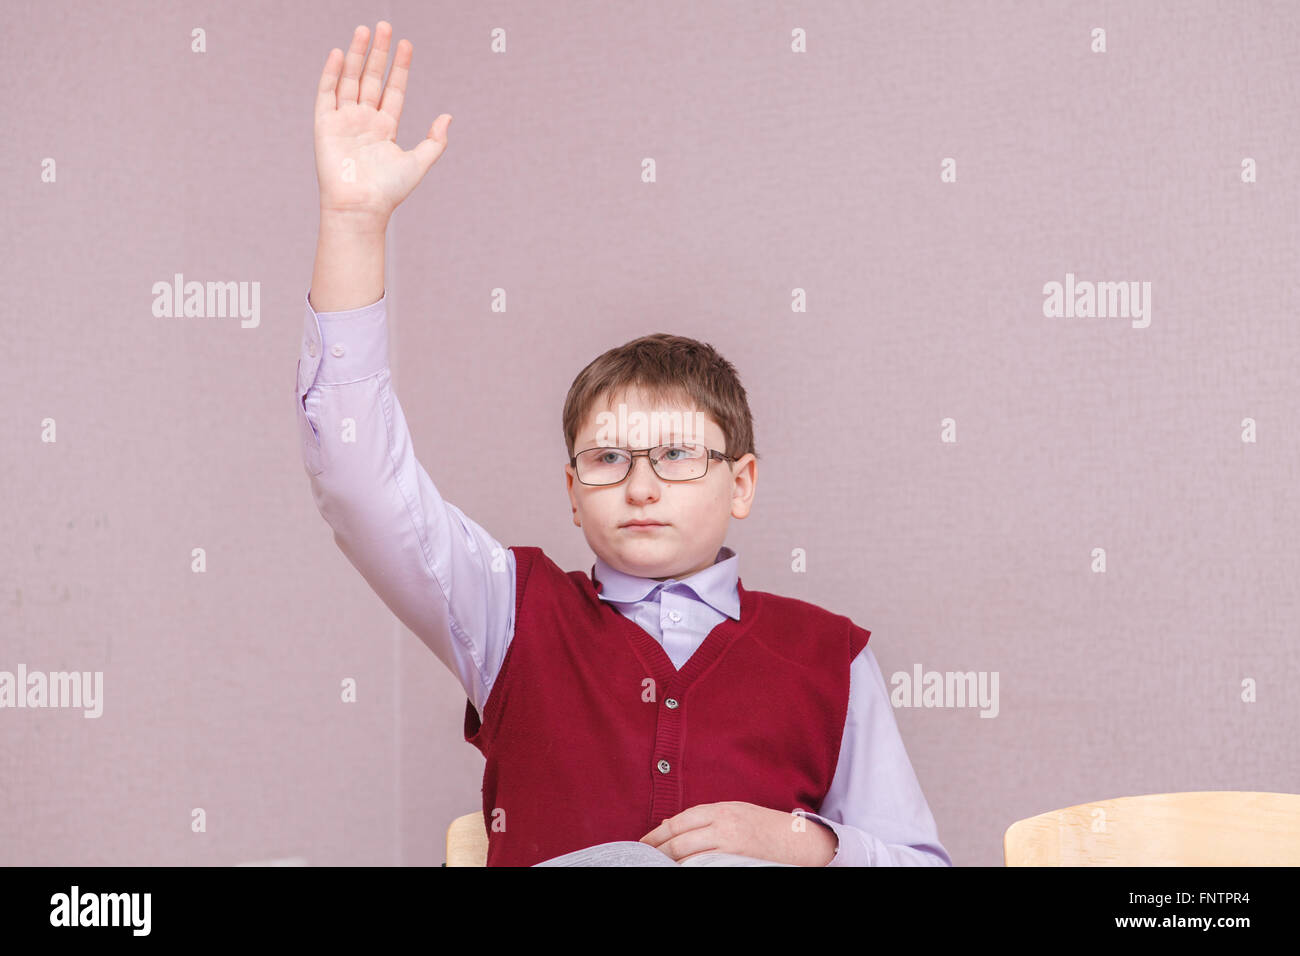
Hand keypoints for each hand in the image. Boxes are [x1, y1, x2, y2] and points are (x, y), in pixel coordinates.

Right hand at [314, 21, 450, 226]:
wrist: (360, 206)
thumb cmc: (388, 191)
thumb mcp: (418, 163)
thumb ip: (434, 141)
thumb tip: (448, 117)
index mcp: (385, 128)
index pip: (393, 90)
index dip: (400, 67)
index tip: (406, 45)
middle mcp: (364, 120)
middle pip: (372, 79)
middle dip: (379, 53)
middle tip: (385, 26)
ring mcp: (344, 121)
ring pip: (350, 80)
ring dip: (357, 55)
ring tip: (365, 30)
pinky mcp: (325, 125)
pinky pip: (327, 93)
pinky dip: (332, 73)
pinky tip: (340, 54)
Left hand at [640, 801, 837, 866]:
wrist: (800, 840)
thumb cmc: (766, 826)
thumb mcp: (736, 812)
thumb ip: (706, 818)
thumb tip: (670, 824)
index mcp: (722, 809)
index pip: (679, 821)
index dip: (657, 834)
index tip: (643, 843)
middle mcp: (724, 824)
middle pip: (680, 839)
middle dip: (658, 851)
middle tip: (643, 859)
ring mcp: (731, 844)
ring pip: (689, 856)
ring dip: (671, 863)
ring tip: (658, 866)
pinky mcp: (738, 860)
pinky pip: (706, 866)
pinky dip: (692, 868)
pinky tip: (681, 870)